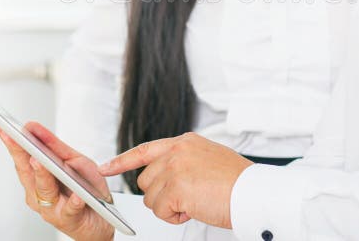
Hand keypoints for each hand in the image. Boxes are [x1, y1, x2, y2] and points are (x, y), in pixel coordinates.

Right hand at [0, 121, 114, 240]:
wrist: (102, 218)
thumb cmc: (85, 189)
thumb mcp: (74, 161)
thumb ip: (55, 147)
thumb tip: (34, 127)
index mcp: (37, 177)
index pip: (20, 157)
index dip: (10, 141)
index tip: (1, 124)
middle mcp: (38, 193)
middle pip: (26, 171)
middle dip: (19, 152)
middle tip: (13, 135)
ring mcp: (51, 208)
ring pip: (44, 190)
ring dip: (41, 174)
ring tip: (38, 160)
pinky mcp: (69, 219)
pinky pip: (70, 209)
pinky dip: (73, 202)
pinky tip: (77, 195)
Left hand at [98, 133, 252, 228]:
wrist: (253, 191)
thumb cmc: (238, 181)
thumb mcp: (209, 158)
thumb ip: (186, 161)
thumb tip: (170, 175)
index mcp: (184, 142)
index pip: (145, 150)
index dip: (122, 161)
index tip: (104, 167)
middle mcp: (176, 152)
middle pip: (146, 181)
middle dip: (161, 195)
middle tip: (187, 198)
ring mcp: (174, 168)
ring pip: (151, 199)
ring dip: (170, 207)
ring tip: (195, 201)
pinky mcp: (175, 188)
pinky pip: (161, 211)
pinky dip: (175, 217)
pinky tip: (194, 209)